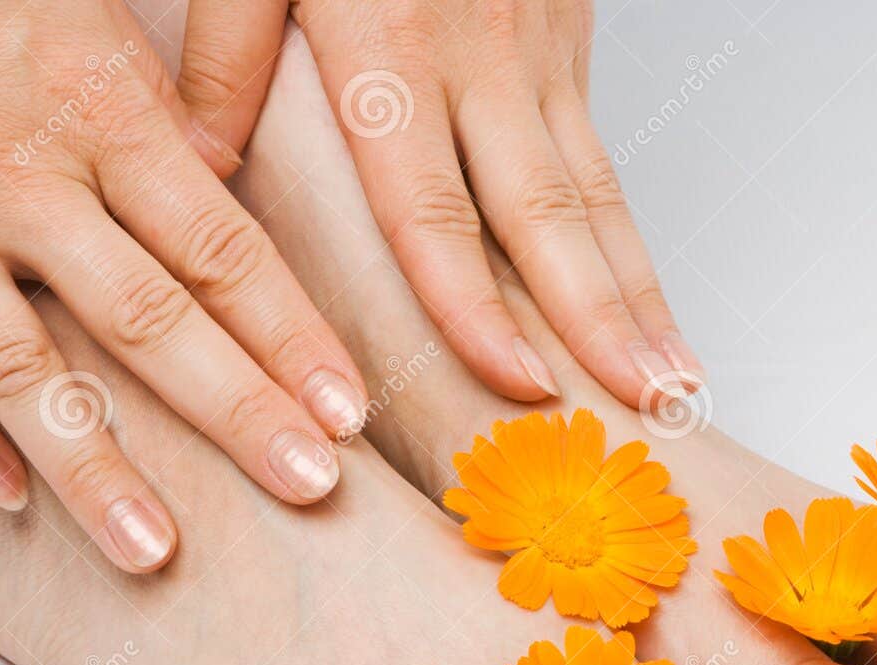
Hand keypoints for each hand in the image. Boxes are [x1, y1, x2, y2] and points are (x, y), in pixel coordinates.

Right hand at [0, 0, 367, 572]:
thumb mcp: (83, 14)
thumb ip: (156, 106)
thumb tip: (228, 177)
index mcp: (99, 111)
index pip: (223, 249)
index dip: (293, 338)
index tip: (348, 412)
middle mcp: (20, 174)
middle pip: (150, 320)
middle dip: (239, 415)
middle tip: (310, 487)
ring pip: (22, 368)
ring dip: (95, 468)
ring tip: (154, 550)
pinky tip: (14, 498)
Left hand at [178, 0, 702, 407]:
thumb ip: (227, 55)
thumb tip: (198, 167)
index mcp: (392, 47)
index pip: (435, 211)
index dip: (475, 308)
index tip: (515, 385)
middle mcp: (483, 62)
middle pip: (548, 218)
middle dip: (602, 326)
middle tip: (647, 411)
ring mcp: (540, 52)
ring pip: (599, 196)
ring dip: (641, 297)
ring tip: (677, 382)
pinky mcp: (568, 40)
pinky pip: (604, 162)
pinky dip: (631, 244)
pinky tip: (649, 304)